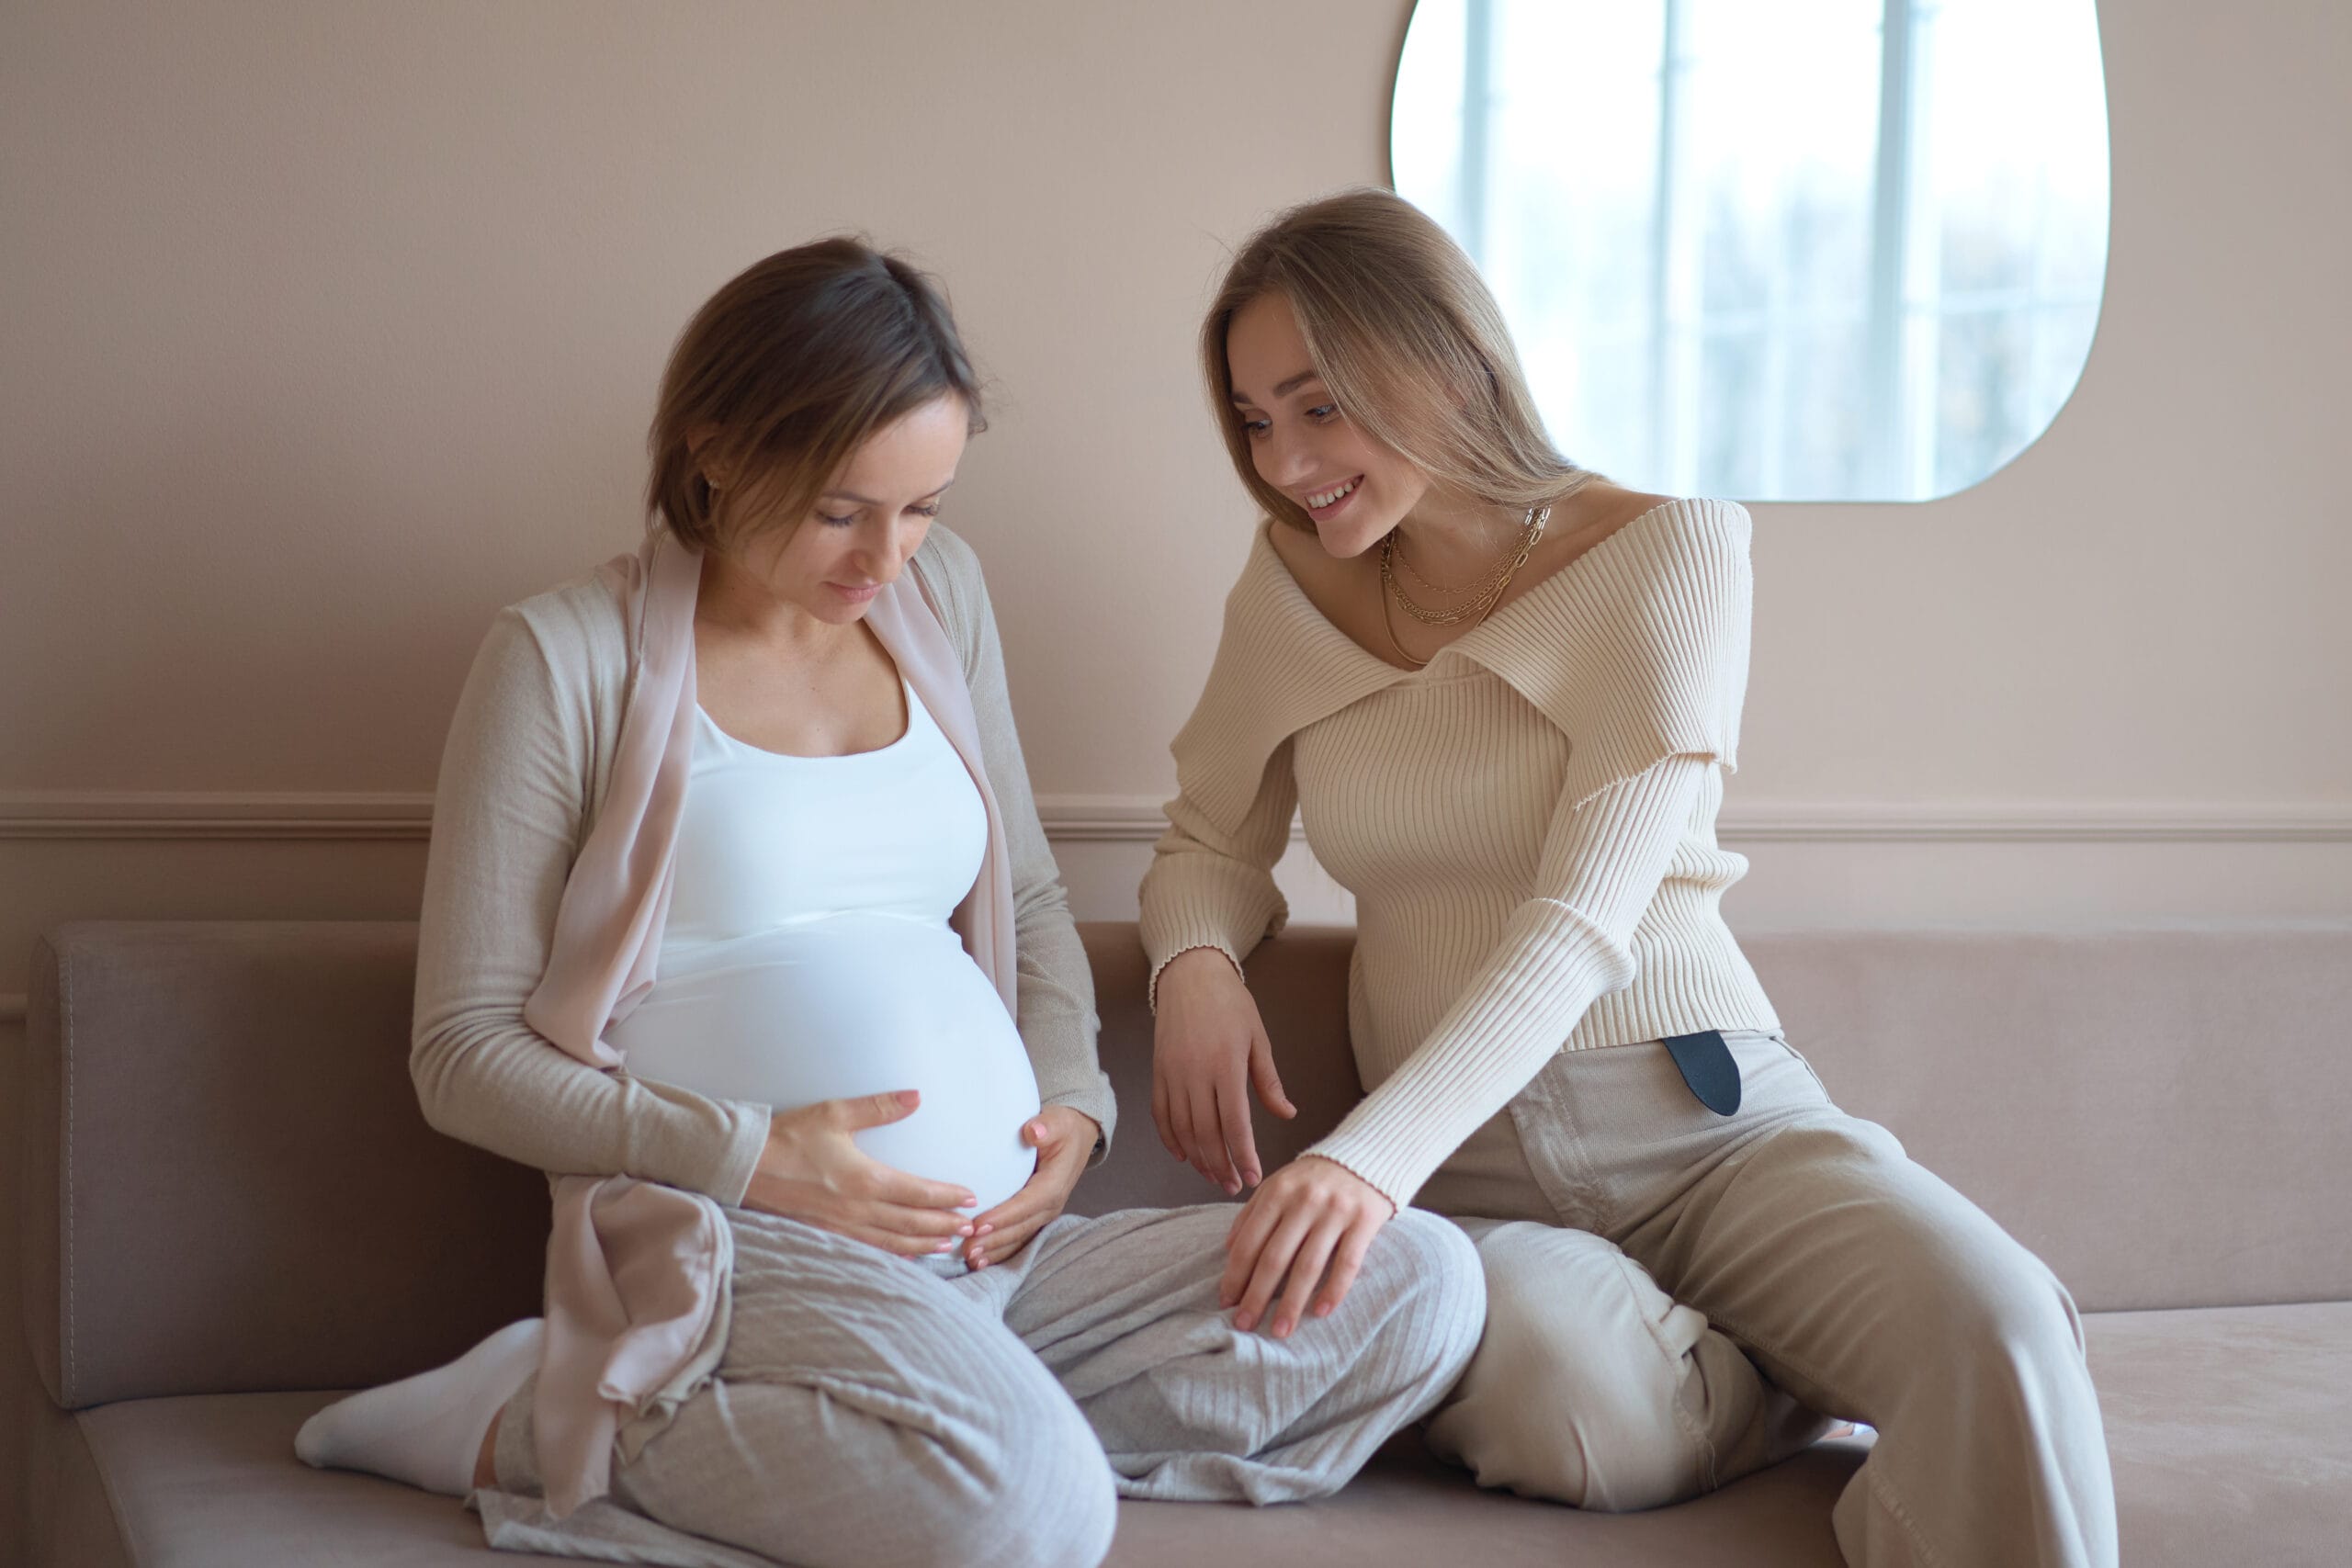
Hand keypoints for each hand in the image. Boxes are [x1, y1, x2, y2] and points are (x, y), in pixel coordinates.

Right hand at [742, 1090, 977, 1258]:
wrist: (744, 1167)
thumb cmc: (788, 1137)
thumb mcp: (835, 1113)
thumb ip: (879, 1108)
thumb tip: (916, 1096)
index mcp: (865, 1181)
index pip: (919, 1193)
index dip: (948, 1198)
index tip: (971, 1199)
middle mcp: (858, 1211)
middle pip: (913, 1224)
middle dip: (945, 1226)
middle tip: (971, 1229)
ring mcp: (842, 1228)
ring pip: (893, 1243)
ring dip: (924, 1245)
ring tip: (947, 1246)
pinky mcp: (825, 1235)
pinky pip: (868, 1250)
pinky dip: (893, 1254)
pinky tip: (903, 1255)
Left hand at [966, 1105, 1099, 1268]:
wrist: (1076, 1137)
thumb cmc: (1063, 1129)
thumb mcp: (1058, 1122)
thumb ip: (1046, 1126)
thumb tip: (1032, 1132)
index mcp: (1054, 1184)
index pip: (1027, 1204)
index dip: (1004, 1216)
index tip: (978, 1224)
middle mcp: (1051, 1204)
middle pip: (1020, 1227)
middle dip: (993, 1240)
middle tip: (966, 1248)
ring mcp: (1044, 1214)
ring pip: (1018, 1238)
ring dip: (994, 1250)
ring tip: (970, 1258)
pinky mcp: (1036, 1217)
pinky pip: (1018, 1239)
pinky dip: (1000, 1251)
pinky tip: (980, 1260)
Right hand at [1151, 947, 1296, 1194]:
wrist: (1190, 975)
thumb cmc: (1231, 1004)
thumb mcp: (1258, 1039)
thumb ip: (1269, 1082)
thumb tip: (1288, 1115)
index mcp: (1226, 1066)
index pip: (1235, 1124)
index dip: (1244, 1156)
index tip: (1254, 1177)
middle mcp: (1195, 1074)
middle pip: (1206, 1134)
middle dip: (1221, 1166)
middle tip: (1234, 1186)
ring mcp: (1172, 1075)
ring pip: (1182, 1130)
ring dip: (1198, 1159)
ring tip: (1214, 1176)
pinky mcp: (1158, 1073)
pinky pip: (1161, 1115)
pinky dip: (1170, 1140)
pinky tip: (1184, 1156)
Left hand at [1221, 1155, 1394, 1338]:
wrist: (1367, 1156)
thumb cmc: (1315, 1178)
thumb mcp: (1279, 1184)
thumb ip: (1252, 1213)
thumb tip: (1228, 1250)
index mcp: (1278, 1192)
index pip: (1249, 1241)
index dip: (1235, 1275)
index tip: (1226, 1302)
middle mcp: (1304, 1201)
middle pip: (1275, 1258)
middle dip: (1256, 1296)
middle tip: (1244, 1325)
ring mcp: (1335, 1211)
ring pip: (1309, 1265)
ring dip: (1292, 1303)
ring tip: (1280, 1330)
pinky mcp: (1364, 1221)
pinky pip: (1348, 1262)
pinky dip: (1334, 1290)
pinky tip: (1320, 1312)